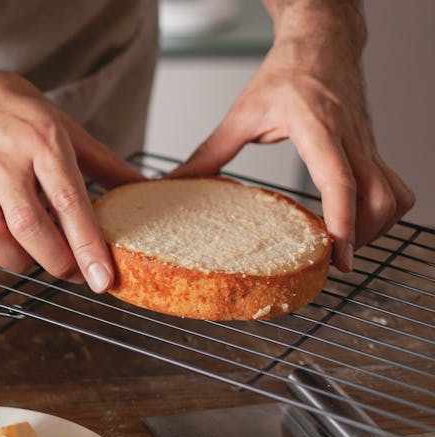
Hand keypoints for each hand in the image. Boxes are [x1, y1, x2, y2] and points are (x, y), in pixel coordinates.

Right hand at [0, 66, 143, 290]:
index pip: (69, 201)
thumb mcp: (58, 121)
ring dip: (17, 261)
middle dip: (57, 262)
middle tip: (72, 271)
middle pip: (30, 228)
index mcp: (40, 141)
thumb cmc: (3, 103)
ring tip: (32, 257)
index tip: (103, 279)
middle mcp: (3, 162)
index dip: (88, 245)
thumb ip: (100, 160)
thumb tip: (139, 187)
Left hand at [172, 35, 414, 272]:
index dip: (342, 222)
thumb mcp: (242, 112)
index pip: (340, 181)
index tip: (338, 255)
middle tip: (333, 260)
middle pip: (377, 198)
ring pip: (394, 195)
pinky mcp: (373, 148)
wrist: (322, 42)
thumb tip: (174, 181)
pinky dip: (382, 211)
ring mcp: (367, 144)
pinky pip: (394, 186)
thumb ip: (209, 152)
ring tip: (343, 245)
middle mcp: (350, 139)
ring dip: (376, 227)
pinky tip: (355, 221)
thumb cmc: (287, 72)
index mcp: (317, 129)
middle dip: (361, 237)